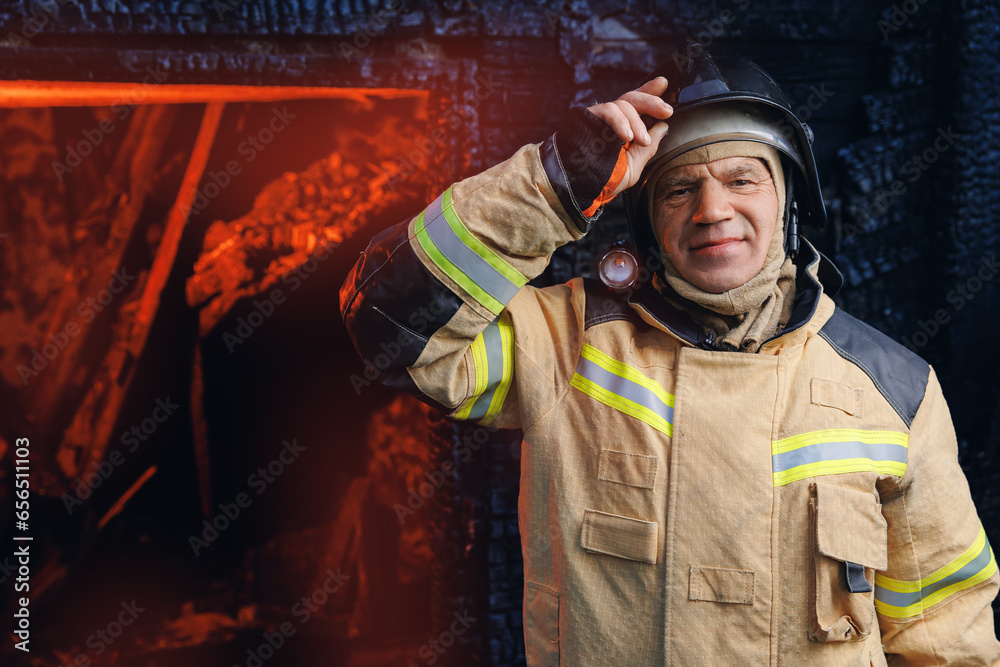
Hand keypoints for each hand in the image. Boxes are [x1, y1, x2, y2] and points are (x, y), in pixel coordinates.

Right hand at [587, 77, 672, 196]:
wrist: (581, 187)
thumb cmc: (605, 180)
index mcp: (625, 129)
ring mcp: (601, 118)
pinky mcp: (589, 117)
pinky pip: (608, 110)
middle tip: (667, 111)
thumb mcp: (634, 167)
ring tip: (642, 140)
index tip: (664, 84)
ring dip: (637, 122)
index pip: (639, 106)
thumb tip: (663, 127)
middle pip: (634, 99)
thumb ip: (648, 148)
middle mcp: (613, 120)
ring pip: (624, 103)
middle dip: (652, 101)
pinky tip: (627, 136)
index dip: (650, 92)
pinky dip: (620, 121)